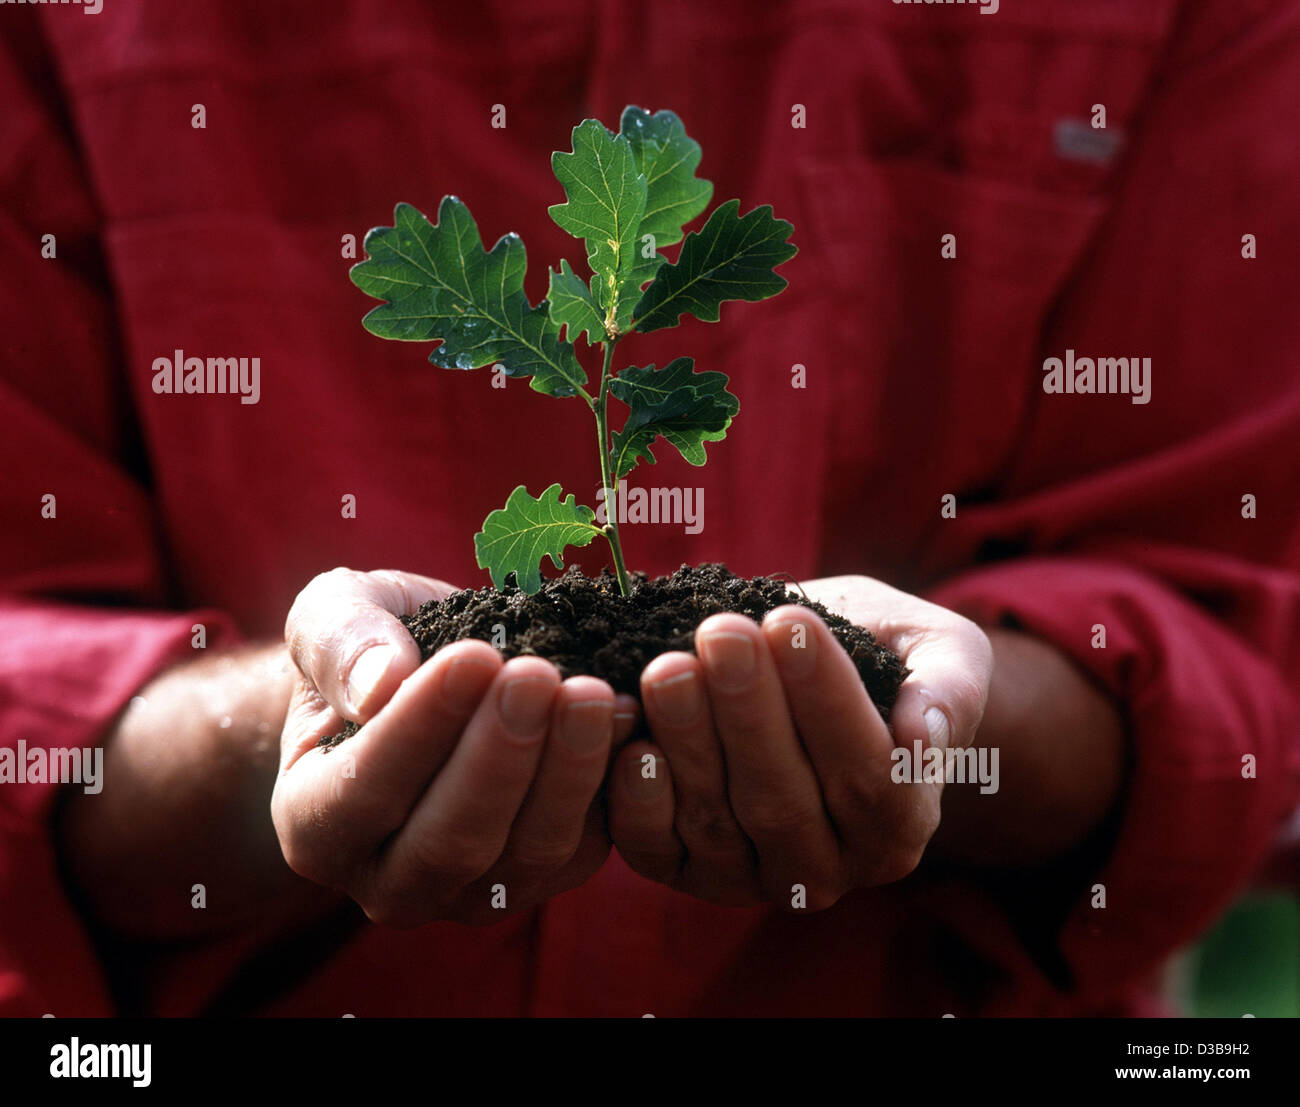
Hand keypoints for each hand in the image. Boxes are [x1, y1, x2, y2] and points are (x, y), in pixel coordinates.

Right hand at [272, 567, 630, 926]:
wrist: (426, 679)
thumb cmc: (370, 648)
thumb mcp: (333, 615)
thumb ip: (340, 641)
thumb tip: (382, 684)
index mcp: (313, 823)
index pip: (363, 789)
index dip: (420, 727)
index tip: (474, 657)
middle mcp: (386, 881)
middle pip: (450, 841)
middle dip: (500, 756)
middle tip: (539, 676)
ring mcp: (468, 893)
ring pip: (526, 853)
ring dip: (567, 771)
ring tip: (594, 693)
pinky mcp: (540, 879)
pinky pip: (583, 849)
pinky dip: (609, 786)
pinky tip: (628, 719)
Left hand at [606, 575, 992, 909]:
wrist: (816, 676)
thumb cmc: (886, 657)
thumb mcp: (939, 653)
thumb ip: (948, 691)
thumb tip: (922, 741)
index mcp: (901, 824)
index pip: (872, 775)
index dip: (828, 702)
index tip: (791, 621)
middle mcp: (831, 871)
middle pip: (787, 801)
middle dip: (749, 711)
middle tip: (721, 633)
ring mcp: (754, 879)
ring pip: (719, 821)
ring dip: (689, 742)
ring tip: (669, 665)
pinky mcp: (686, 870)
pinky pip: (659, 850)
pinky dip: (639, 803)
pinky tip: (632, 741)